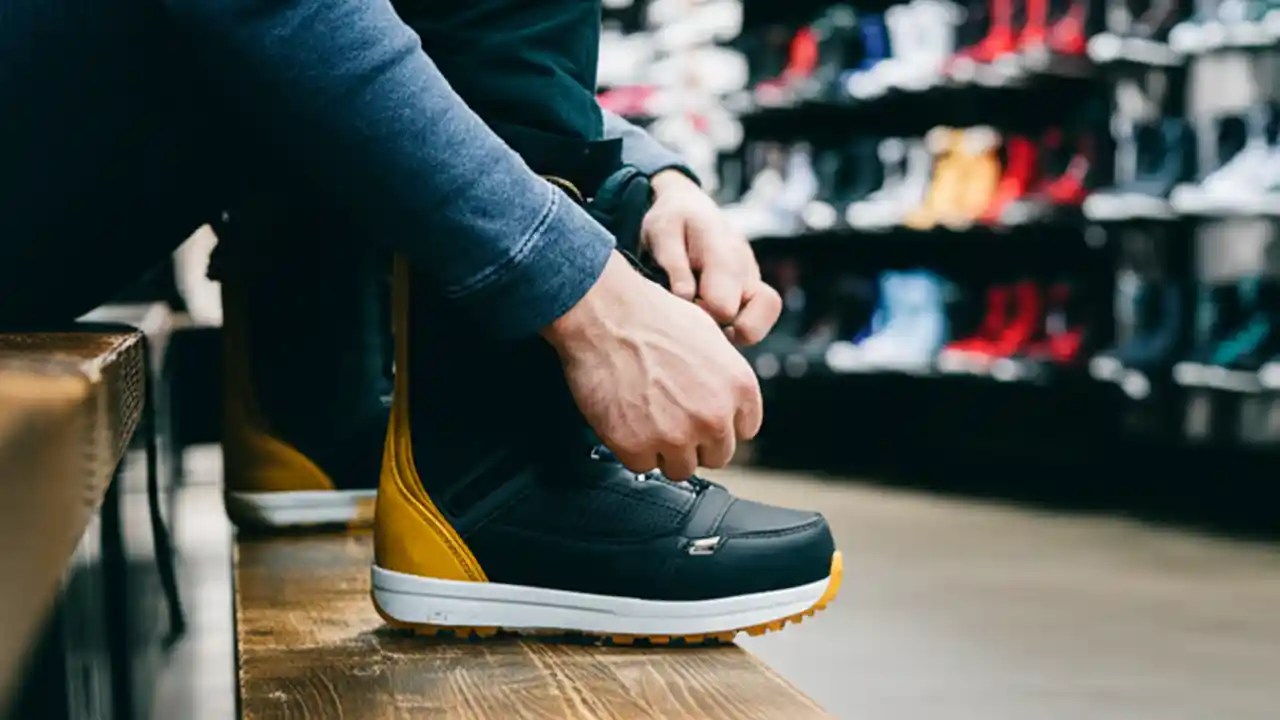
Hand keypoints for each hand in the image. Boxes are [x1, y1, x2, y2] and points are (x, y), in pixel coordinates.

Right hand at [542, 252, 762, 478]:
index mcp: (739, 388)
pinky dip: (632, 448)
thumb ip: (725, 378)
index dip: (720, 422)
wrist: (606, 315)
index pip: (744, 430)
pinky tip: (627, 420)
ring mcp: (676, 435)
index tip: (702, 414)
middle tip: (671, 417)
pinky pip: (643, 466)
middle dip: (696, 441)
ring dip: (666, 450)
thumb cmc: (652, 316)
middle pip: (716, 455)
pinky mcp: (637, 446)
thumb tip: (724, 399)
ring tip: (648, 419)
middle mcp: (714, 416)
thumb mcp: (710, 337)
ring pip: (681, 469)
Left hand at [641, 169, 781, 345]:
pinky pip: (753, 326)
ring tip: (700, 315)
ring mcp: (754, 284)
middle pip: (748, 328)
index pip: (723, 308)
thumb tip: (685, 296)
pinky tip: (708, 316)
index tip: (681, 304)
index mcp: (724, 255)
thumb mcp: (662, 231)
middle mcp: (747, 272)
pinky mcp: (754, 295)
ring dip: (727, 333)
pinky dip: (731, 331)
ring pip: (754, 331)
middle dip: (715, 330)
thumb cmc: (672, 221)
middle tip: (691, 312)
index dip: (699, 317)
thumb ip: (674, 263)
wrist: (692, 207)